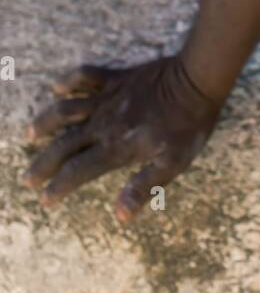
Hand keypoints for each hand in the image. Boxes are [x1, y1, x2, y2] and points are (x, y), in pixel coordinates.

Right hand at [21, 55, 224, 223]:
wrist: (197, 81)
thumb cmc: (188, 125)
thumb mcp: (172, 163)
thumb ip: (144, 187)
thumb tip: (120, 216)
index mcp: (117, 147)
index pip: (79, 171)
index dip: (60, 186)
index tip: (45, 199)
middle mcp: (106, 123)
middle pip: (65, 145)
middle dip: (45, 163)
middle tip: (29, 179)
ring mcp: (109, 98)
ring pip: (67, 110)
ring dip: (46, 121)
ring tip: (30, 133)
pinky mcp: (118, 78)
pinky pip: (87, 76)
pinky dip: (70, 79)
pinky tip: (58, 85)